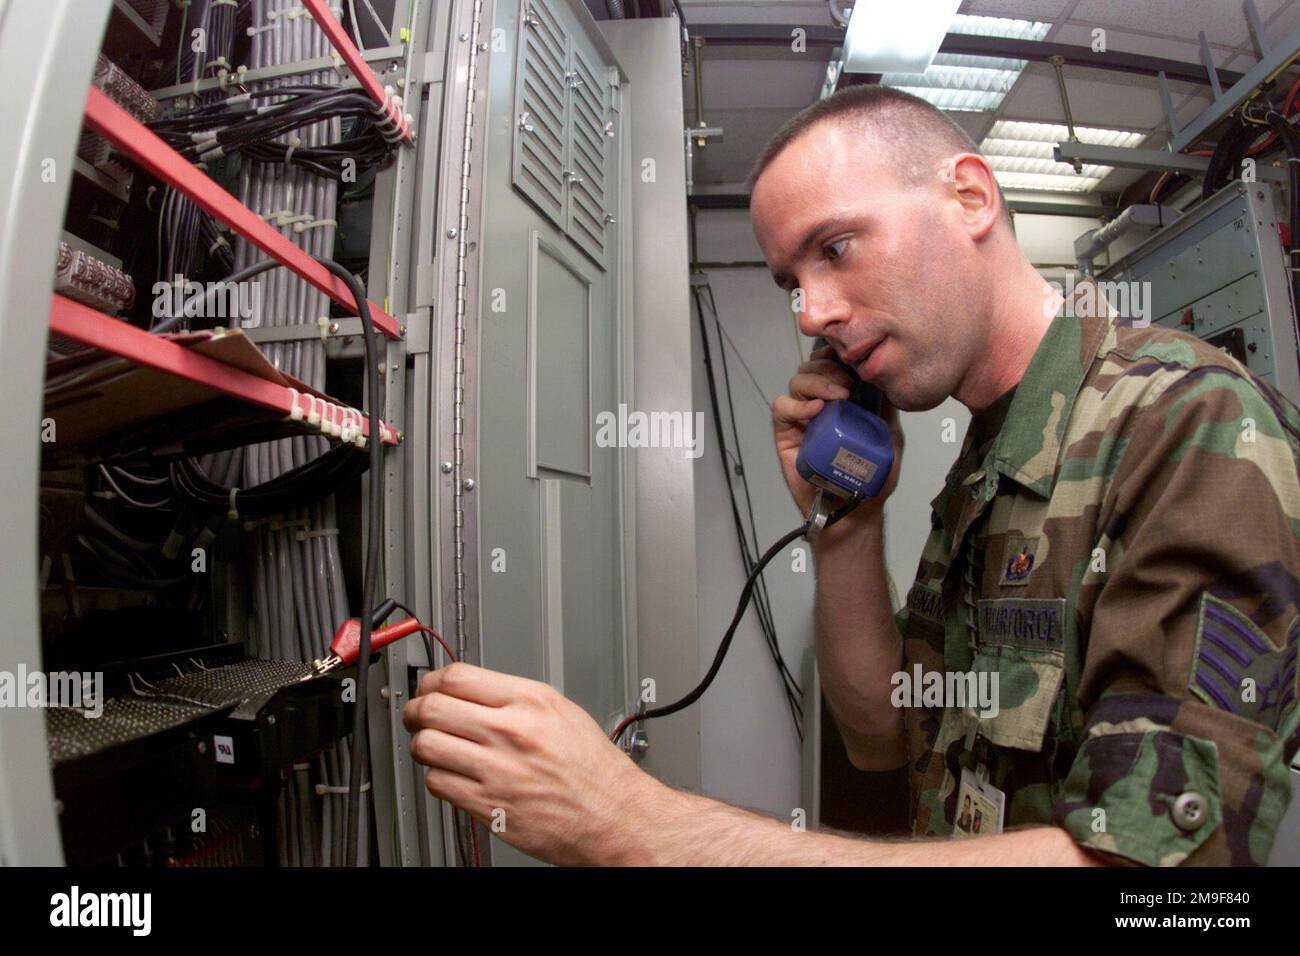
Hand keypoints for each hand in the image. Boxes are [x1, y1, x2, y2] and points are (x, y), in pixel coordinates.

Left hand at [402, 662, 650, 865]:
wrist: (613, 815)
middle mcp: (510, 731)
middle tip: (417, 715)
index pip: (457, 676)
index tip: (428, 688)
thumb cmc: (594, 769)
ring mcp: (497, 769)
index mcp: (529, 701)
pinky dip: (437, 777)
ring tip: (431, 746)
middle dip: (416, 710)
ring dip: (421, 744)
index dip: (431, 681)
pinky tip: (451, 775)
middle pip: (433, 707)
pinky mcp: (488, 805)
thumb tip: (475, 691)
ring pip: (427, 745)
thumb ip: (515, 699)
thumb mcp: (561, 712)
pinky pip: (438, 783)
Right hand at [771, 346, 904, 533]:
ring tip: (837, 396)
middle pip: (811, 367)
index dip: (836, 353)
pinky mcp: (786, 434)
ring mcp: (802, 418)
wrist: (855, 510)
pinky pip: (782, 408)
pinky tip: (816, 411)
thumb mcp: (890, 436)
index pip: (832, 364)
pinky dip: (797, 405)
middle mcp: (819, 403)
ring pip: (796, 382)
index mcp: (842, 400)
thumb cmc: (873, 478)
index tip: (851, 357)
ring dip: (816, 382)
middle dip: (828, 367)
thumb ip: (887, 408)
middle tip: (847, 383)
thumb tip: (889, 377)